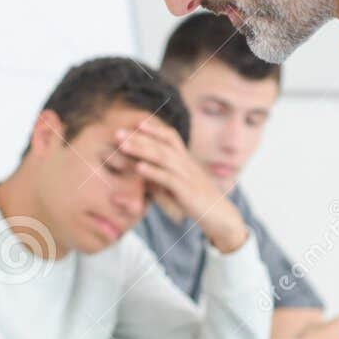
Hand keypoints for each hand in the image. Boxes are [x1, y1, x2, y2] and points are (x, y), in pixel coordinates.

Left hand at [115, 122, 247, 252]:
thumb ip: (157, 179)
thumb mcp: (174, 188)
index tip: (136, 122)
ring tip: (123, 146)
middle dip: (139, 137)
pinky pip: (168, 178)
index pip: (170, 137)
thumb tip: (140, 172)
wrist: (220, 216)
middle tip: (118, 132)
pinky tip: (138, 167)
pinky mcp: (186, 191)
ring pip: (163, 157)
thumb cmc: (194, 202)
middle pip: (161, 144)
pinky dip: (152, 171)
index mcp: (184, 160)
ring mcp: (187, 176)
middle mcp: (186, 164)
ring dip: (141, 150)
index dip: (154, 129)